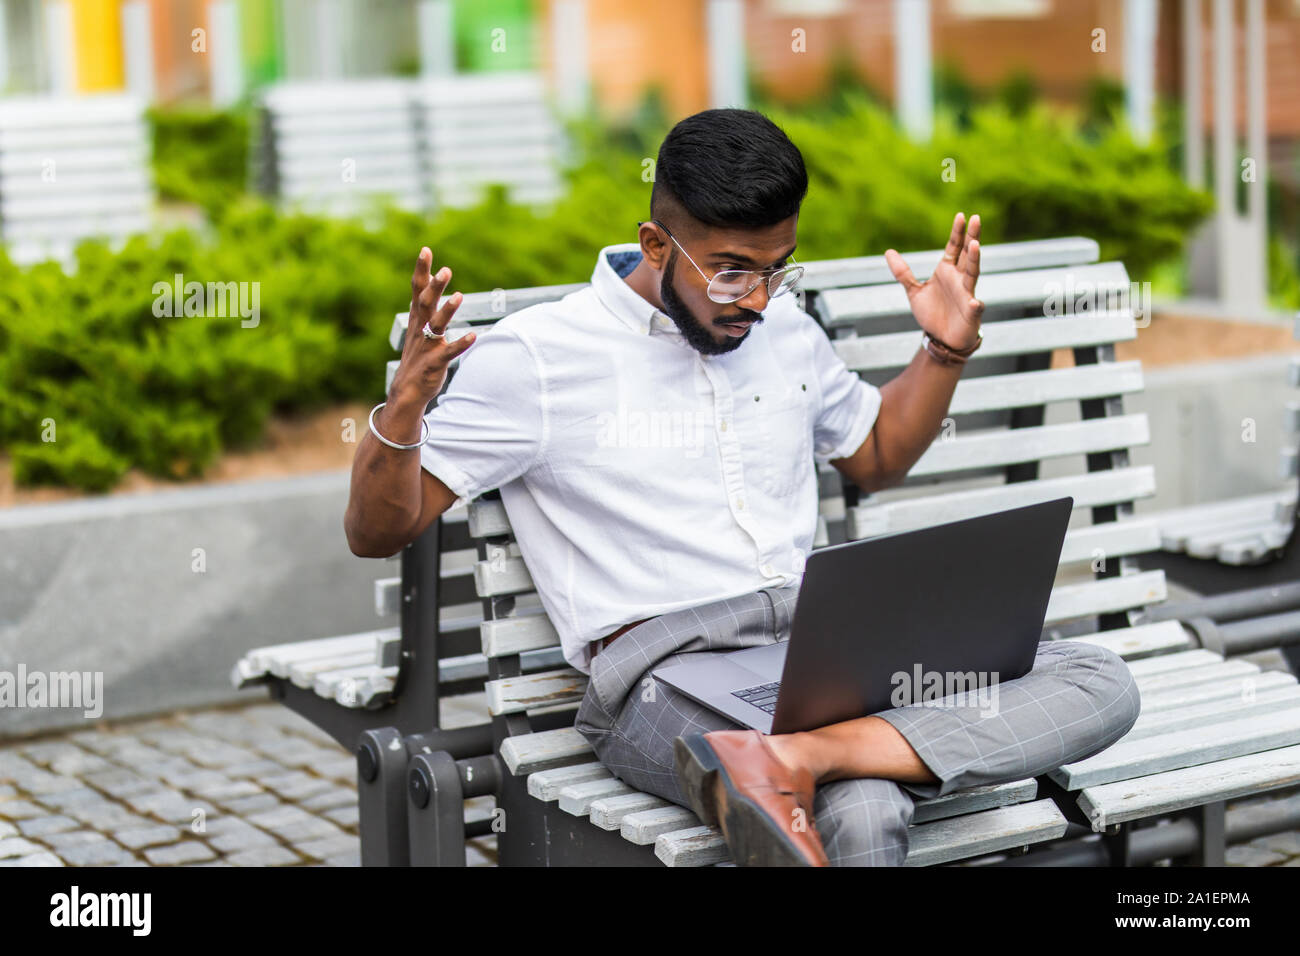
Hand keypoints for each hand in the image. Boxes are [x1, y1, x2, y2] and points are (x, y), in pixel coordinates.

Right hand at [388, 247, 475, 406]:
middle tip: (446, 270)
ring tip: (459, 296)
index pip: (417, 290)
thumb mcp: (419, 324)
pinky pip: (449, 352)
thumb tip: (430, 276)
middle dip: (434, 286)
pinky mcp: (435, 363)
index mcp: (417, 318)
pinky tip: (473, 337)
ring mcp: (427, 346)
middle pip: (426, 303)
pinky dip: (460, 344)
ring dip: (448, 311)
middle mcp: (420, 328)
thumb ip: (425, 302)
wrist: (407, 389)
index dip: (421, 271)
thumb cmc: (418, 353)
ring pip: (437, 325)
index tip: (425, 250)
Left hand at [885, 212, 983, 351]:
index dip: (957, 232)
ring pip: (973, 274)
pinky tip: (974, 302)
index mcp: (947, 271)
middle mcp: (960, 279)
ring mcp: (967, 294)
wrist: (941, 338)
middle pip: (967, 254)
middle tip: (975, 218)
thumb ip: (903, 272)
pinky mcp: (971, 313)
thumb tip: (888, 251)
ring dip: (974, 260)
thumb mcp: (914, 291)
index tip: (961, 215)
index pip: (954, 247)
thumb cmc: (932, 313)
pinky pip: (974, 307)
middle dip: (972, 237)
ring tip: (975, 245)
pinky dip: (975, 304)